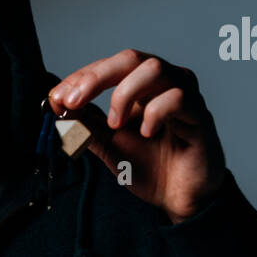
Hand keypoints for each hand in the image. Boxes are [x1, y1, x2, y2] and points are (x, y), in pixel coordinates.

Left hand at [48, 49, 226, 223]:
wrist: (179, 198)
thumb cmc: (150, 166)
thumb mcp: (107, 144)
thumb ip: (86, 124)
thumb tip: (57, 106)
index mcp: (139, 86)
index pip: (107, 67)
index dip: (79, 79)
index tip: (56, 99)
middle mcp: (163, 83)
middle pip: (129, 58)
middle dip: (95, 78)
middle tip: (73, 102)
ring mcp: (184, 94)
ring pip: (154, 68)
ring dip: (124, 94)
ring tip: (114, 124)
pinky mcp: (199, 114)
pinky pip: (177, 97)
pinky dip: (154, 113)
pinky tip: (147, 134)